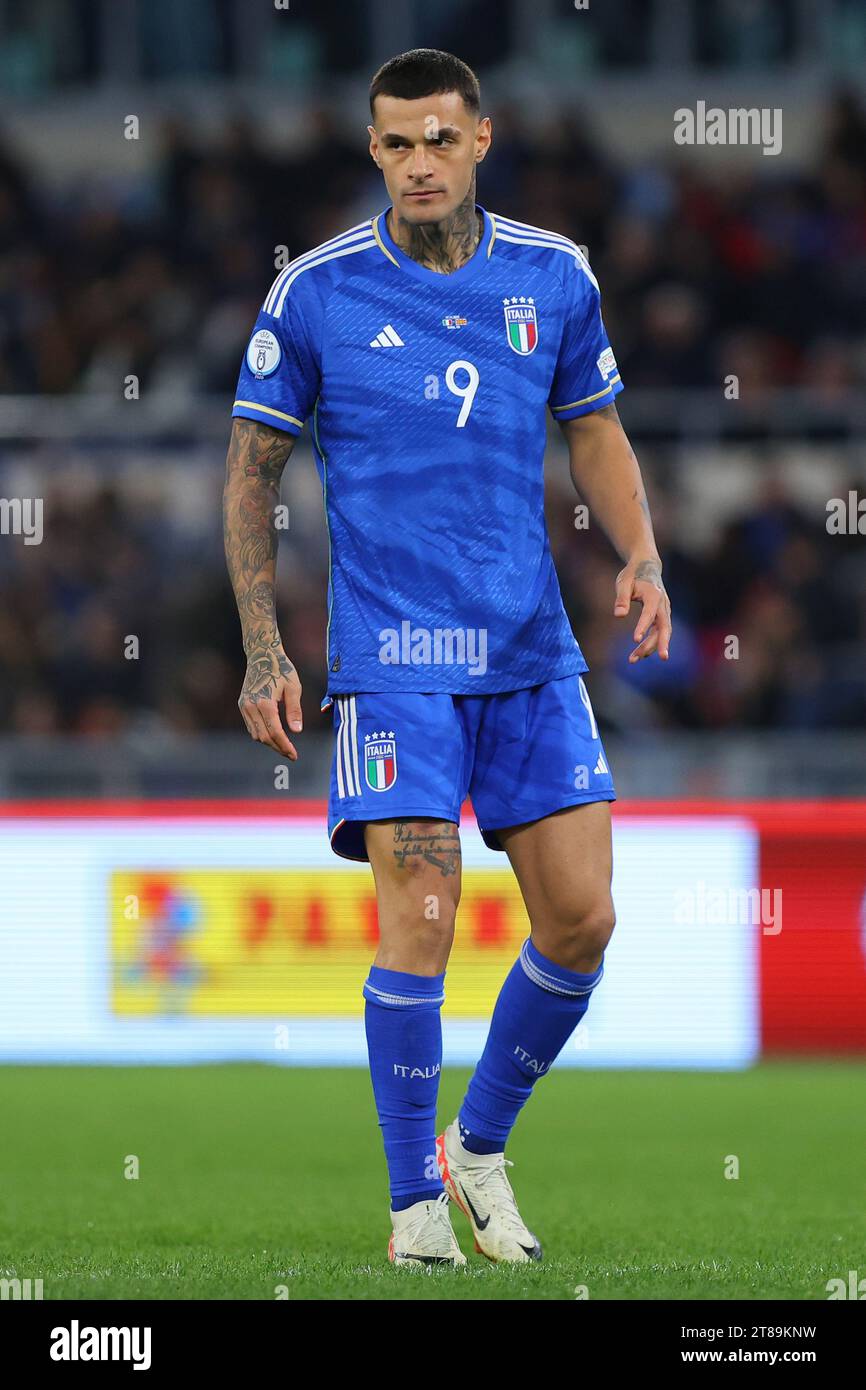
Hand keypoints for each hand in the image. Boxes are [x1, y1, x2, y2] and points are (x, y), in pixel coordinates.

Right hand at [238, 639, 301, 757]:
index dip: (285, 746)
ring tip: (284, 746)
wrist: (261, 655)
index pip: (275, 732)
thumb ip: (294, 710)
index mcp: (265, 702)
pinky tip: (273, 735)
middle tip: (291, 754)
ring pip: (255, 734)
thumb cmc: (281, 669)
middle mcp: (251, 706)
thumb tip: (297, 731)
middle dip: (278, 748)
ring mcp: (244, 706)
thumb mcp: (294, 688)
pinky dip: (261, 734)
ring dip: (269, 743)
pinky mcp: (242, 704)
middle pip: (264, 737)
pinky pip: (251, 726)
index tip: (294, 754)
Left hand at [614, 558, 671, 662]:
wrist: (647, 566)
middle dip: (663, 643)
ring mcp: (664, 611)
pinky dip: (651, 643)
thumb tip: (619, 616)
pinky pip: (659, 632)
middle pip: (664, 627)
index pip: (649, 613)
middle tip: (663, 658)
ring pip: (661, 633)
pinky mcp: (661, 616)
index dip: (643, 626)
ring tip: (633, 659)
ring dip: (650, 647)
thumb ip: (621, 599)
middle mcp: (663, 604)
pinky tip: (639, 654)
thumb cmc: (633, 575)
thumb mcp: (623, 583)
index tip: (635, 639)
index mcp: (653, 595)